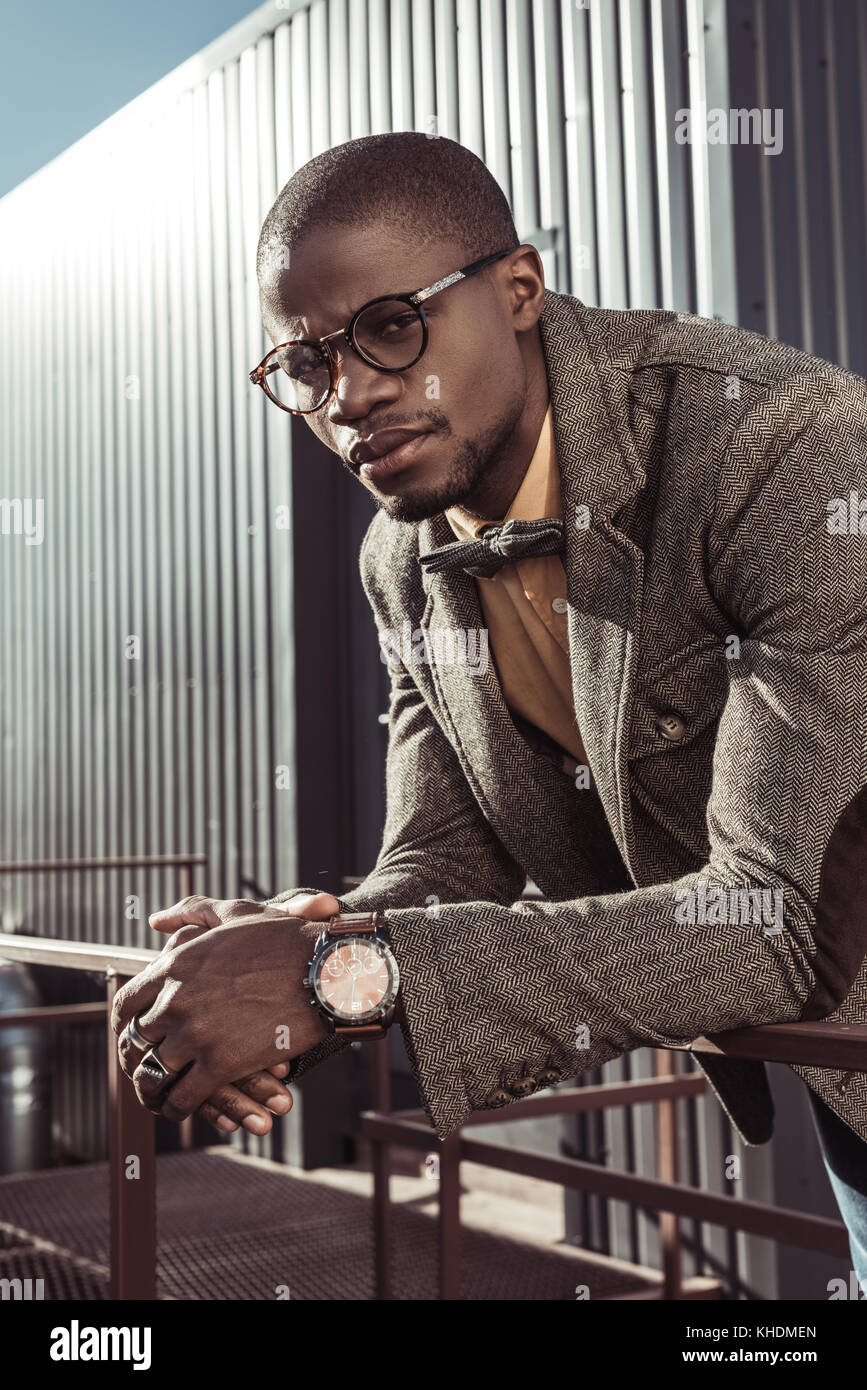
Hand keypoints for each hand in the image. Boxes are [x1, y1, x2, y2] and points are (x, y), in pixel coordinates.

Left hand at [117, 892, 339, 1133]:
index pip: (127, 1003)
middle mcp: (177, 999)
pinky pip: (185, 1097)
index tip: (137, 1035)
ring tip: (160, 1096)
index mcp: (176, 964)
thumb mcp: (236, 913)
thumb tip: (156, 920)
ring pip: (156, 1073)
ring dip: (154, 1089)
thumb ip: (192, 911)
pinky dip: (179, 1108)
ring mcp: (197, 1033)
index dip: (127, 1025)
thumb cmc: (287, 938)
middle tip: (149, 1068)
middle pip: (137, 1040)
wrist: (328, 970)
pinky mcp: (221, 1064)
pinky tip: (183, 1109)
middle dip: (139, 1058)